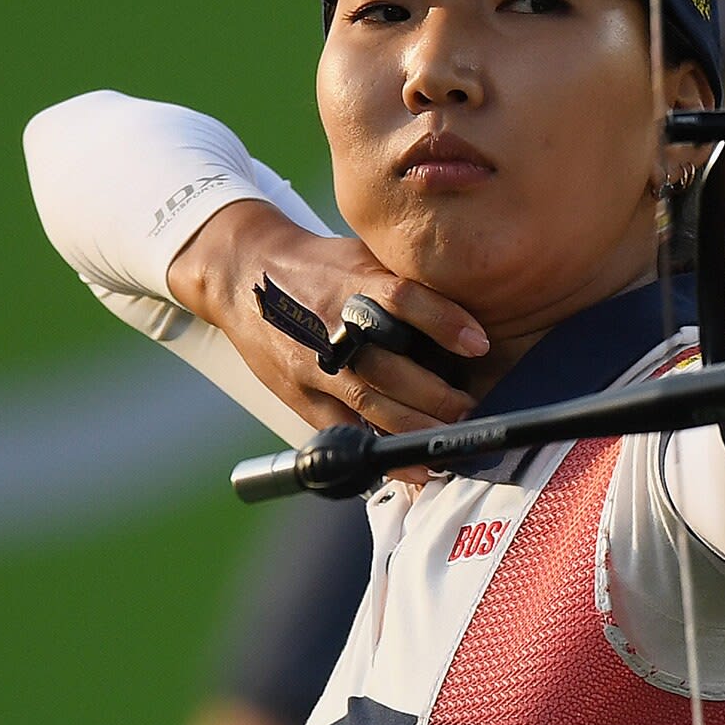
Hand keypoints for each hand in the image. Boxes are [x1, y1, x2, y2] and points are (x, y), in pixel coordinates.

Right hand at [167, 200, 488, 480]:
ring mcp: (313, 365)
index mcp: (351, 283)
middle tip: (473, 410)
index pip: (401, 299)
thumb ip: (407, 277)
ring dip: (416, 427)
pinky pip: (342, 430)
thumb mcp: (363, 254)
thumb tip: (477, 295)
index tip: (480, 344)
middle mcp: (331, 325)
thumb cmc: (321, 265)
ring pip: (369, 403)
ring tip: (453, 442)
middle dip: (436, 396)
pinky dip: (378, 453)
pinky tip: (413, 469)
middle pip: (387, 365)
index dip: (443, 320)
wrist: (244, 273)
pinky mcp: (299, 394)